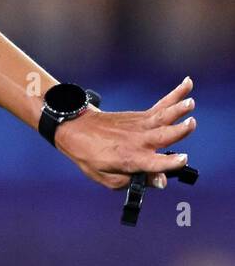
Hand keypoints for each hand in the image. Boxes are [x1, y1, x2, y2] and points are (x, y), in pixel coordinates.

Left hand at [55, 77, 195, 189]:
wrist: (75, 129)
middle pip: (164, 135)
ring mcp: (141, 125)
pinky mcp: (141, 116)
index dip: (170, 163)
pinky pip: (162, 105)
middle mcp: (140, 141)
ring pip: (164, 117)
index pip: (156, 163)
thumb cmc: (91, 157)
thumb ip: (136, 181)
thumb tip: (161, 182)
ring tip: (190, 102)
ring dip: (179, 109)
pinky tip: (188, 83)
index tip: (183, 159)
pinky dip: (176, 94)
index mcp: (132, 159)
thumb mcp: (108, 178)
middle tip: (191, 124)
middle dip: (179, 131)